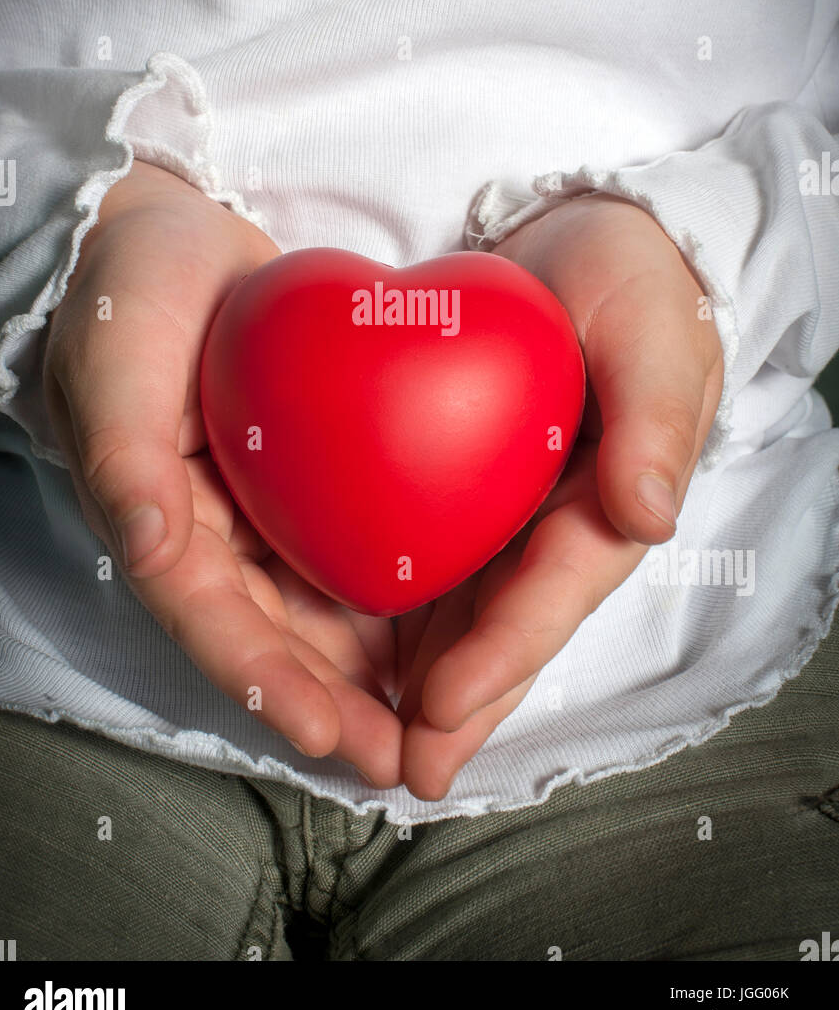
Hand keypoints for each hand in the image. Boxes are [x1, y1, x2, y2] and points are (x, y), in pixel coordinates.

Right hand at [43, 160, 401, 785]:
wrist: (169, 231)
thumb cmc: (130, 294)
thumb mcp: (114, 366)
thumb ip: (125, 463)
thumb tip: (151, 553)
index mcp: (160, 522)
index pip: (211, 618)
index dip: (262, 680)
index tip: (324, 736)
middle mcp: (214, 532)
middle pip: (274, 635)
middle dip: (333, 704)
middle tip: (400, 760)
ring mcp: (262, 508)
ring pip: (319, 605)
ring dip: (370, 669)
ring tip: (435, 724)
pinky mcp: (307, 475)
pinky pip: (352, 541)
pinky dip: (393, 586)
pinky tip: (451, 619)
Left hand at [396, 195, 723, 799]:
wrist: (581, 239)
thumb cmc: (629, 279)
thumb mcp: (652, 328)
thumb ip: (656, 416)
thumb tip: (650, 515)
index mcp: (612, 497)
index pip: (554, 589)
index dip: (504, 653)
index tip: (441, 706)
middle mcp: (561, 523)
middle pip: (508, 626)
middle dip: (460, 703)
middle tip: (402, 770)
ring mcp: (514, 512)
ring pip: (468, 612)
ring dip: (426, 683)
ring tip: (371, 745)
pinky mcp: (470, 489)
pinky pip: (435, 559)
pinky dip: (402, 612)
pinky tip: (352, 653)